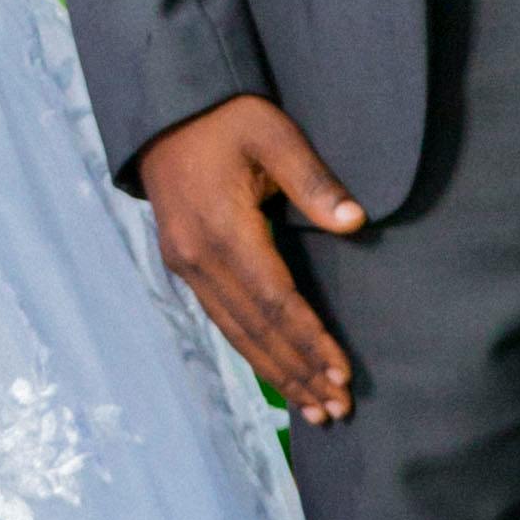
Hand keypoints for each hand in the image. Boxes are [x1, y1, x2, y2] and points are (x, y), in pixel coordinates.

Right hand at [137, 94, 369, 425]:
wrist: (163, 109)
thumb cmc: (225, 116)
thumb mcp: (273, 132)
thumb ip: (313, 180)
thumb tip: (355, 224)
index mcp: (222, 230)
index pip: (275, 301)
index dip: (310, 341)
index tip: (341, 374)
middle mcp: (198, 258)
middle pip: (255, 330)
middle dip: (298, 373)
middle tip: (336, 411)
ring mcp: (186, 264)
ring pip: (236, 332)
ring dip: (276, 372)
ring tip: (312, 407)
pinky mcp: (183, 263)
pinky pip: (222, 318)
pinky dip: (252, 350)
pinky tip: (275, 371)